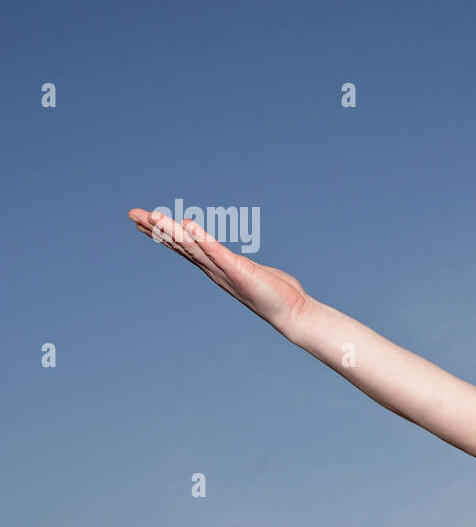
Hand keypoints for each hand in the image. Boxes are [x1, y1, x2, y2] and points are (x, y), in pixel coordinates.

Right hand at [127, 208, 311, 334]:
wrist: (292, 313)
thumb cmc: (274, 292)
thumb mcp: (247, 273)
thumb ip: (235, 265)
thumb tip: (231, 261)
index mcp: (215, 267)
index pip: (184, 247)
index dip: (163, 234)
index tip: (142, 221)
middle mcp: (214, 269)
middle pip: (180, 245)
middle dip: (156, 230)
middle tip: (131, 214)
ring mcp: (225, 270)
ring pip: (192, 247)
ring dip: (172, 232)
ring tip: (153, 216)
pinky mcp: (238, 270)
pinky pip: (217, 251)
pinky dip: (202, 238)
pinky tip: (188, 224)